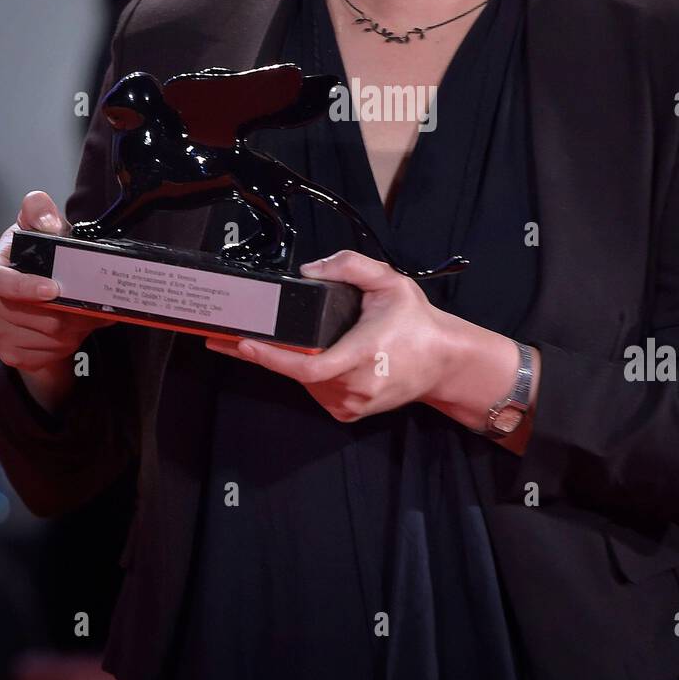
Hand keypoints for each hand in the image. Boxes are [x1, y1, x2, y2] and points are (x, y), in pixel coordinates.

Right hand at [0, 191, 117, 386]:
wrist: (34, 295)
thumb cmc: (37, 257)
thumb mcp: (39, 228)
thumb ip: (40, 212)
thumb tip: (47, 222)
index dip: (23, 287)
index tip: (53, 290)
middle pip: (35, 316)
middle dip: (71, 311)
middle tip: (95, 303)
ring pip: (49, 337)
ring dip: (76, 327)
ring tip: (86, 313)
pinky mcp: (11, 354)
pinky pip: (50, 354)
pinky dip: (71, 343)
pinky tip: (75, 329)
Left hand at [205, 250, 460, 422]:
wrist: (445, 362)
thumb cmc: (417, 323)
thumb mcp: (389, 281)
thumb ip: (350, 265)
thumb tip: (310, 270)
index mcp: (362, 354)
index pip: (307, 366)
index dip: (272, 357)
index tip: (245, 343)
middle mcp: (355, 386)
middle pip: (297, 372)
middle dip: (268, 353)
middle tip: (233, 336)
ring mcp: (352, 404)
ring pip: (304, 384)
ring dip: (289, 363)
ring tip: (272, 340)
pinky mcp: (350, 413)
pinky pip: (316, 393)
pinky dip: (306, 375)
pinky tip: (307, 356)